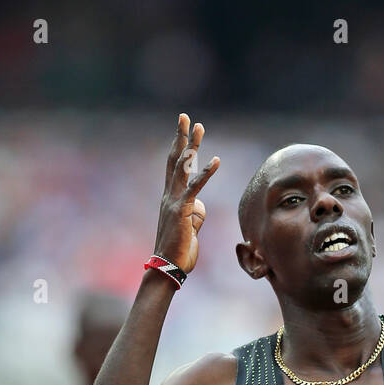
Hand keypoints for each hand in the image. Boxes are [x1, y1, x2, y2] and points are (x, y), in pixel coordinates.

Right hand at [154, 114, 220, 273]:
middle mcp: (169, 195)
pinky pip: (195, 188)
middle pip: (175, 160)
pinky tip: (216, 160)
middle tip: (186, 117)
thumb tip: (200, 205)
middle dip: (181, 137)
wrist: (166, 267)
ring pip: (182, 168)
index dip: (180, 147)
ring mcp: (174, 202)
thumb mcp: (190, 227)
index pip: (175, 168)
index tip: (185, 130)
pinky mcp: (182, 211)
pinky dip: (206, 173)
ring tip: (199, 127)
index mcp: (171, 198)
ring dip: (191, 146)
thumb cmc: (179, 251)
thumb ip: (195, 212)